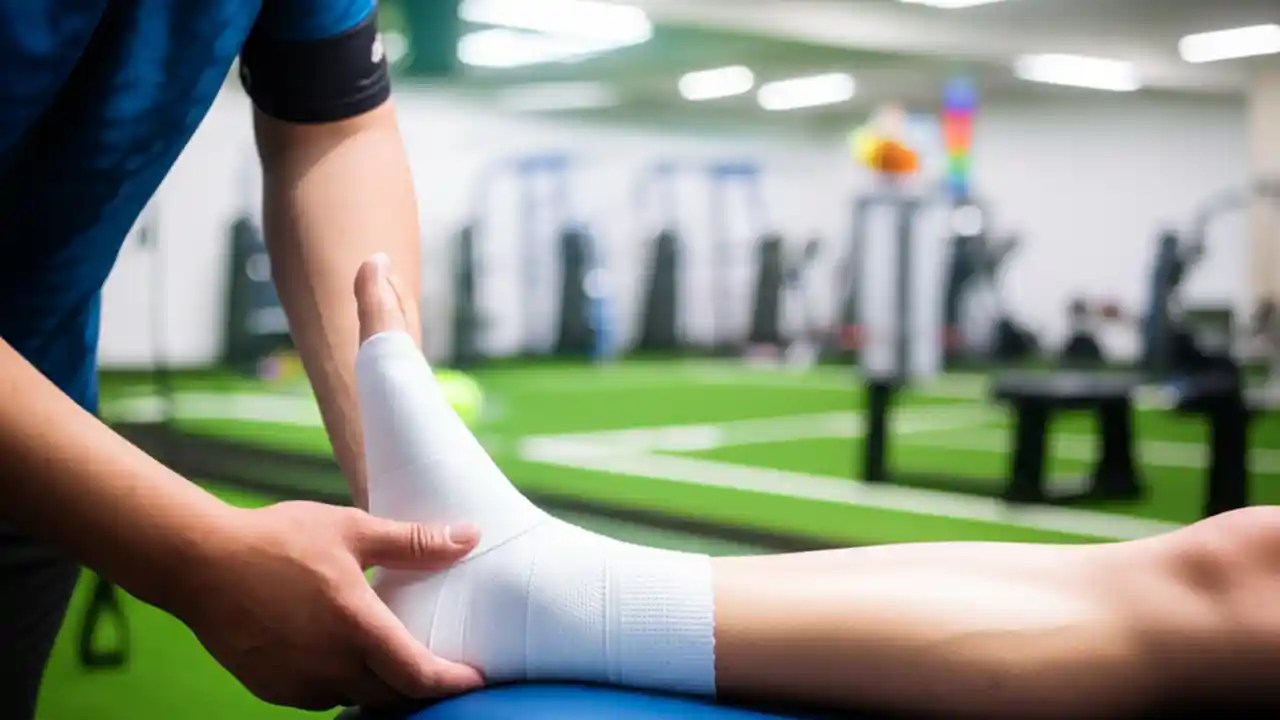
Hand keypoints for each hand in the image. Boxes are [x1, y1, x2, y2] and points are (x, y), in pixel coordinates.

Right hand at [167, 501, 482, 709]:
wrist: (199, 562)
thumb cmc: (278, 540)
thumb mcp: (352, 529)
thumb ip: (414, 542)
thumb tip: (470, 537)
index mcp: (356, 628)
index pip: (418, 677)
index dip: (452, 683)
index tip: (475, 679)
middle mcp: (329, 665)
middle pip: (392, 697)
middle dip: (420, 689)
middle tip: (440, 668)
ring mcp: (297, 683)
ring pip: (355, 698)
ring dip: (380, 687)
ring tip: (394, 661)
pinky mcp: (272, 688)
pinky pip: (321, 696)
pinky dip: (342, 684)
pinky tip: (345, 658)